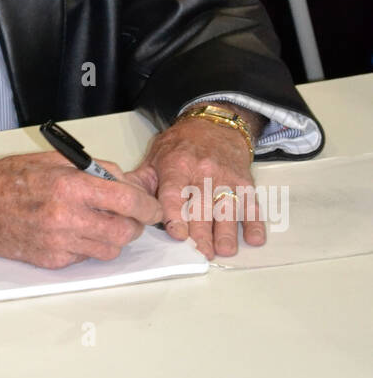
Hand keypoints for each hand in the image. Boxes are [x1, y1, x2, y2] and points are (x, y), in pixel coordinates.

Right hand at [0, 151, 163, 268]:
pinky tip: (78, 231)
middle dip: (135, 223)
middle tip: (131, 214)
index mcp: (69, 186)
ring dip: (115, 236)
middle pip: (124, 231)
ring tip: (103, 221)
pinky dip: (91, 246)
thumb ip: (96, 169)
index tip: (153, 206)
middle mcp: (65, 218)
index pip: (127, 201)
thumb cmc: (10, 178)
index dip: (148, 205)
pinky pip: (86, 258)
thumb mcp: (55, 160)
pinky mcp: (50, 261)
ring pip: (109, 249)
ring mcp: (58, 244)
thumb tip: (129, 181)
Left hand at [125, 118, 262, 259]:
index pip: (175, 193)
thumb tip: (123, 203)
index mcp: (177, 166)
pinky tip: (254, 238)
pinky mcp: (244, 182)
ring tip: (224, 250)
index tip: (177, 234)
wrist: (215, 123)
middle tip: (201, 254)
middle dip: (202, 233)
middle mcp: (203, 172)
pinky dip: (254, 222)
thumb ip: (142, 182)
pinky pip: (251, 203)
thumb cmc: (182, 145)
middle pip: (202, 207)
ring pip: (227, 208)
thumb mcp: (156, 157)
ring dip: (227, 232)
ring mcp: (226, 177)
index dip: (175, 214)